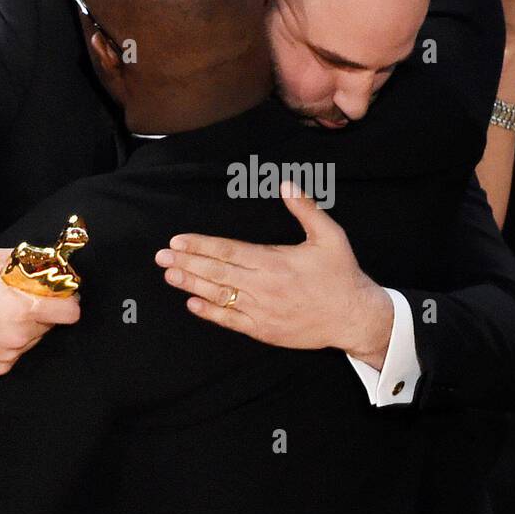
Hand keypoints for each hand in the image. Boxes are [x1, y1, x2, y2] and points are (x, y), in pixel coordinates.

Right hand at [0, 248, 80, 373]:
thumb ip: (25, 261)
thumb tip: (47, 260)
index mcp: (23, 309)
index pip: (70, 313)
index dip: (70, 303)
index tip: (64, 297)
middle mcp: (20, 335)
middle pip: (50, 325)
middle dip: (43, 313)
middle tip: (26, 303)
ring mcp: (9, 354)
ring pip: (33, 340)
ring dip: (27, 329)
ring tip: (3, 316)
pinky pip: (16, 353)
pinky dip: (10, 343)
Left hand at [154, 181, 392, 365]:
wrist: (354, 317)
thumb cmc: (342, 275)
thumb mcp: (330, 236)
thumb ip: (306, 209)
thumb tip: (287, 183)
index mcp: (274, 262)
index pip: (228, 251)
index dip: (200, 246)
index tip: (177, 241)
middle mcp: (263, 287)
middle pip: (216, 273)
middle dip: (186, 263)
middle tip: (161, 257)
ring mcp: (261, 311)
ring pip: (219, 296)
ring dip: (191, 285)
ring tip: (169, 275)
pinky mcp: (264, 330)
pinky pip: (231, 321)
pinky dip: (210, 312)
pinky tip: (193, 303)